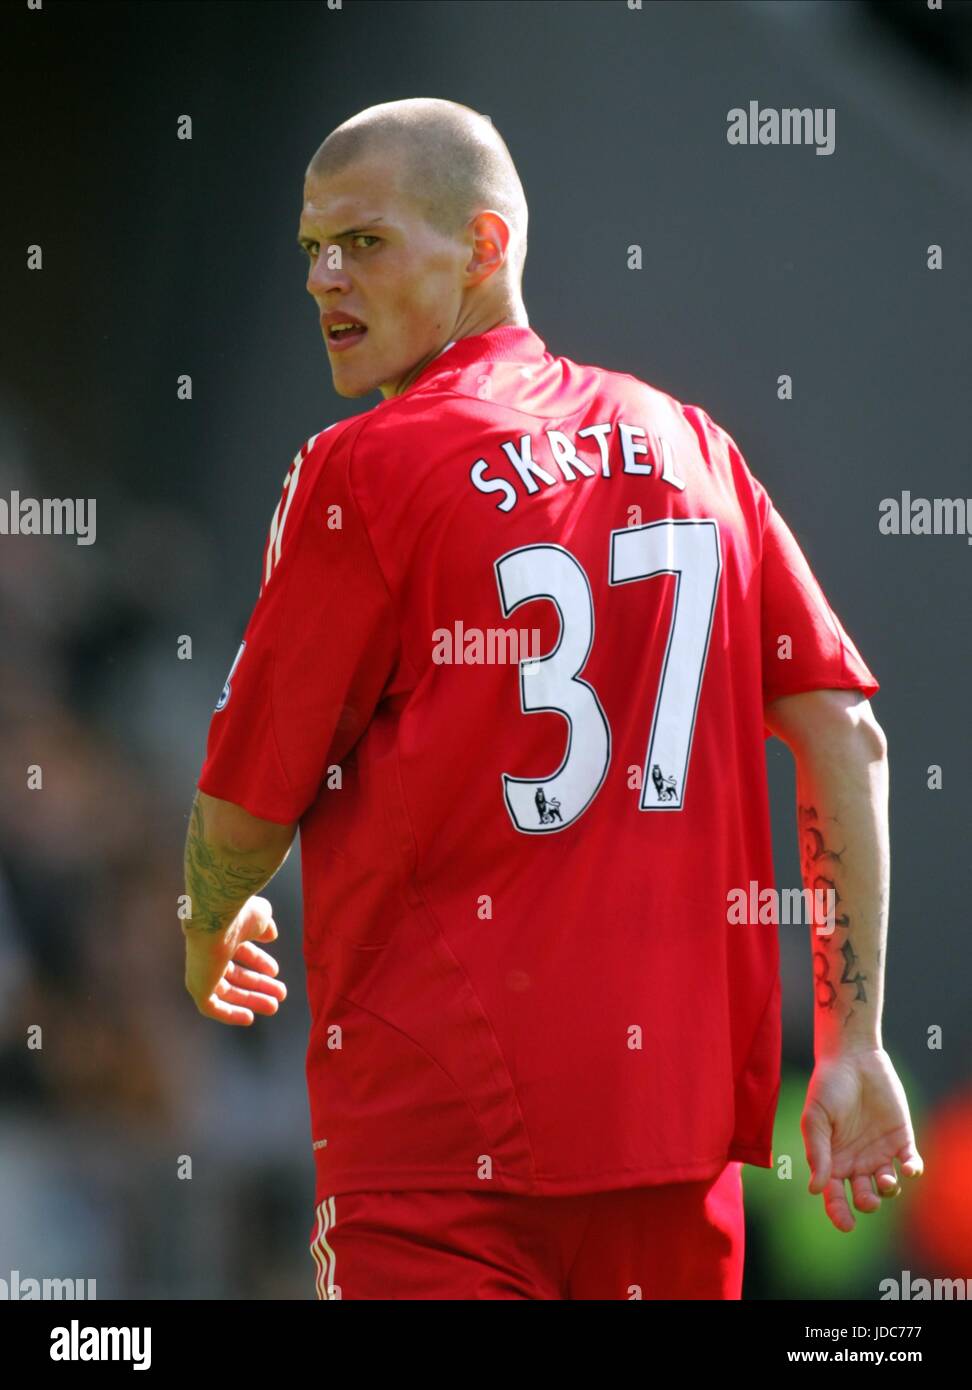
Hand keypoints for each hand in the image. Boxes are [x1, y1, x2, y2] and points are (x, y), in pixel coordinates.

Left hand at [184, 895, 286, 1025]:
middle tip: (281, 994)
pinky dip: (229, 1014)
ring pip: (227, 992)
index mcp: (221, 934)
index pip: (239, 952)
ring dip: (250, 1000)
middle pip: (234, 975)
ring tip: (274, 1006)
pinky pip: (211, 1007)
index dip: (258, 962)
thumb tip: (271, 935)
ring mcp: (201, 970)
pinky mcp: (197, 987)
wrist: (216, 917)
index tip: (275, 972)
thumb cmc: (238, 913)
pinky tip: (249, 1018)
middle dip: (258, 985)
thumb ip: (265, 926)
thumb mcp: (259, 918)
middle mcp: (208, 952)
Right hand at [801, 1047, 922, 1231]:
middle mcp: (856, 1161)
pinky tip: (909, 1169)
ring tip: (887, 1181)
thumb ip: (817, 1153)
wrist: (852, 1057)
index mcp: (832, 1161)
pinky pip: (910, 1163)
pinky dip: (913, 1171)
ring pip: (889, 1186)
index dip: (839, 1214)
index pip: (835, 1197)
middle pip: (864, 1197)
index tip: (847, 1224)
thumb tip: (815, 1189)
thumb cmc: (826, 1087)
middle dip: (868, 1204)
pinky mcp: (901, 1138)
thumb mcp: (815, 1119)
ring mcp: (879, 1151)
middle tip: (868, 1199)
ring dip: (889, 1191)